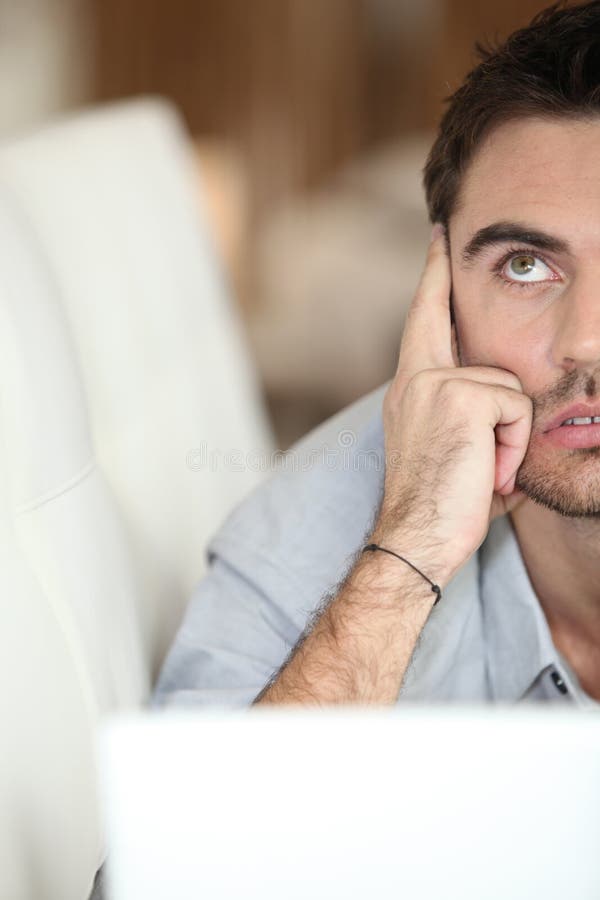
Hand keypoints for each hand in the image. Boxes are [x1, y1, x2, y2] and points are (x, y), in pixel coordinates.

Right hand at [373, 227, 531, 585]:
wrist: (416, 539)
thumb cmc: (442, 503)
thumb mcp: (454, 449)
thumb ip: (473, 415)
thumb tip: (510, 405)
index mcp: (409, 390)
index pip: (421, 324)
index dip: (430, 282)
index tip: (435, 243)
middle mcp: (413, 379)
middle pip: (441, 315)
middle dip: (436, 271)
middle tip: (438, 230)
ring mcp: (432, 384)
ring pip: (506, 383)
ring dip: (510, 433)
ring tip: (488, 469)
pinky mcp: (459, 397)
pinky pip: (515, 407)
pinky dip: (514, 447)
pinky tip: (491, 473)